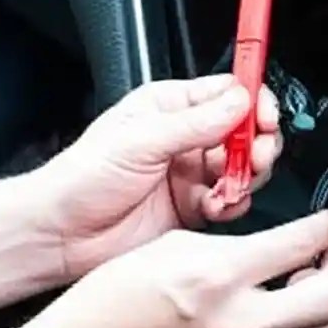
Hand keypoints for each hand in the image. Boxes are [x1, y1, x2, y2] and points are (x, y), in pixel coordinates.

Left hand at [29, 75, 281, 278]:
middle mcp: (185, 138)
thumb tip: (239, 103)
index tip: (264, 117)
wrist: (62, 234)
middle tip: (255, 156)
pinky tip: (215, 206)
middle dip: (257, 143)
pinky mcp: (193, 208)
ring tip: (232, 185)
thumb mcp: (140, 140)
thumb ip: (195, 123)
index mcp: (170, 107)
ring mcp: (190, 174)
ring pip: (242, 168)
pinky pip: (230, 202)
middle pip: (244, 131)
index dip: (254, 102)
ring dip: (246, 177)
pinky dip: (231, 205)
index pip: (228, 92)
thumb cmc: (82, 178)